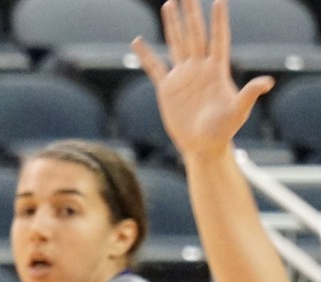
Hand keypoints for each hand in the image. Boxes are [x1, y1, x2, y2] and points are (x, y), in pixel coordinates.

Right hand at [133, 0, 274, 159]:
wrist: (203, 145)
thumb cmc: (223, 129)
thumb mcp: (239, 111)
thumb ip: (249, 94)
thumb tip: (267, 83)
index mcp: (216, 70)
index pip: (217, 39)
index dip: (218, 21)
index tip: (218, 1)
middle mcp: (199, 68)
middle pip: (195, 34)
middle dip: (192, 14)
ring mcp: (182, 76)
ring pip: (176, 44)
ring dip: (173, 24)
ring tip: (169, 5)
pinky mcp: (166, 88)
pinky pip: (153, 67)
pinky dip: (145, 55)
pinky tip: (138, 41)